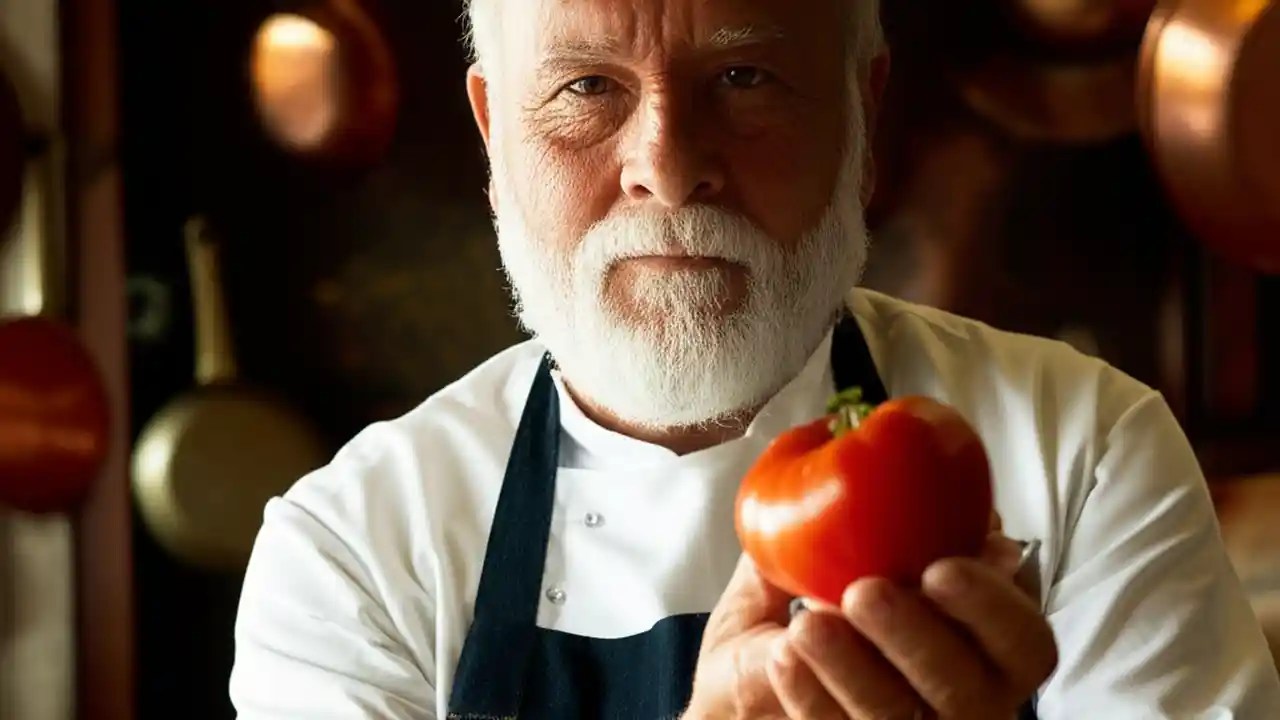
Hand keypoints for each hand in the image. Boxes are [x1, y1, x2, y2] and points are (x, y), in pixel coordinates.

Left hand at [687, 515, 1057, 718]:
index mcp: (975, 647)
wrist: (732, 688)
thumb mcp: (824, 559)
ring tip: (805, 625)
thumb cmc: (794, 618)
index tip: (939, 566)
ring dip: (857, 668)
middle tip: (864, 591)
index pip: (1023, 639)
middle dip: (921, 638)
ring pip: (904, 719)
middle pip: (974, 689)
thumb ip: (856, 518)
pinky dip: (811, 695)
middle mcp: (957, 699)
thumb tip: (857, 443)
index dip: (996, 606)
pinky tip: (785, 658)